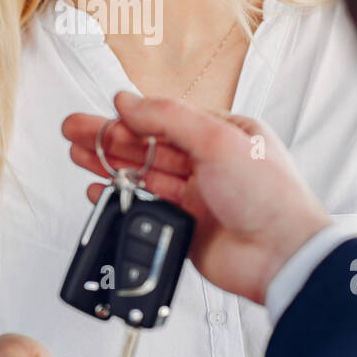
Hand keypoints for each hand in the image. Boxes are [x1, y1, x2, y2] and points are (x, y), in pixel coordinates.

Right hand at [61, 91, 331, 303]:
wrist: (282, 255)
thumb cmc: (269, 195)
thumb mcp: (218, 139)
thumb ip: (168, 118)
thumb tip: (129, 101)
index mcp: (225, 134)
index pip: (167, 119)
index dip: (131, 117)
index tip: (101, 113)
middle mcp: (211, 163)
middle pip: (149, 146)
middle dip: (110, 138)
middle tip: (75, 131)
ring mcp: (198, 197)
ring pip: (144, 176)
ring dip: (110, 166)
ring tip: (78, 155)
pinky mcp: (187, 228)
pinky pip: (146, 208)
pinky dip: (121, 199)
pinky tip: (101, 190)